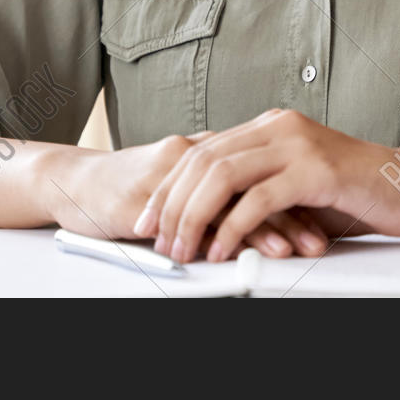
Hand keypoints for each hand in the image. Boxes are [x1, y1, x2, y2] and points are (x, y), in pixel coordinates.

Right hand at [45, 132, 327, 258]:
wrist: (74, 181)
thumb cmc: (126, 188)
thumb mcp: (178, 186)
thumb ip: (213, 193)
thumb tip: (255, 213)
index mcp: (208, 150)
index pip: (263, 171)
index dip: (296, 196)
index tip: (324, 219)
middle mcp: (196, 151)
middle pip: (256, 182)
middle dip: (293, 214)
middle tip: (320, 240)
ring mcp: (175, 166)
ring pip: (232, 196)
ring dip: (266, 226)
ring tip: (294, 250)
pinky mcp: (152, 186)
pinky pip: (193, 210)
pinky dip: (221, 230)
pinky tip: (239, 248)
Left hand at [134, 108, 399, 263]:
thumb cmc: (358, 191)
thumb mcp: (299, 185)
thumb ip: (261, 190)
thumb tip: (213, 220)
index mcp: (271, 125)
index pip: (202, 150)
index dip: (169, 186)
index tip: (149, 218)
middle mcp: (279, 127)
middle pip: (203, 161)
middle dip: (171, 204)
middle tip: (158, 240)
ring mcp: (297, 145)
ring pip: (222, 177)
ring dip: (195, 217)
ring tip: (184, 249)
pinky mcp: (315, 171)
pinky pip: (259, 200)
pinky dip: (233, 228)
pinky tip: (223, 249)